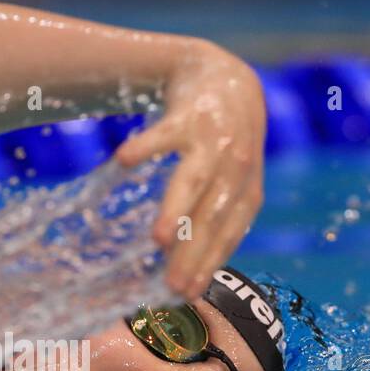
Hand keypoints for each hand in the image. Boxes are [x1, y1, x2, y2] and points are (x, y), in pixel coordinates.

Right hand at [114, 42, 266, 300]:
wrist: (223, 76)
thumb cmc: (222, 144)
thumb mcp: (230, 181)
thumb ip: (213, 218)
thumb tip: (184, 271)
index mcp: (245, 191)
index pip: (226, 235)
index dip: (208, 265)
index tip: (186, 293)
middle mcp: (235, 168)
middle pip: (210, 217)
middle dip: (192, 253)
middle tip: (171, 284)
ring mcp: (212, 140)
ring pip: (193, 180)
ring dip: (176, 209)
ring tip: (157, 238)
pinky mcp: (188, 115)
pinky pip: (164, 133)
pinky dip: (146, 145)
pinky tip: (124, 160)